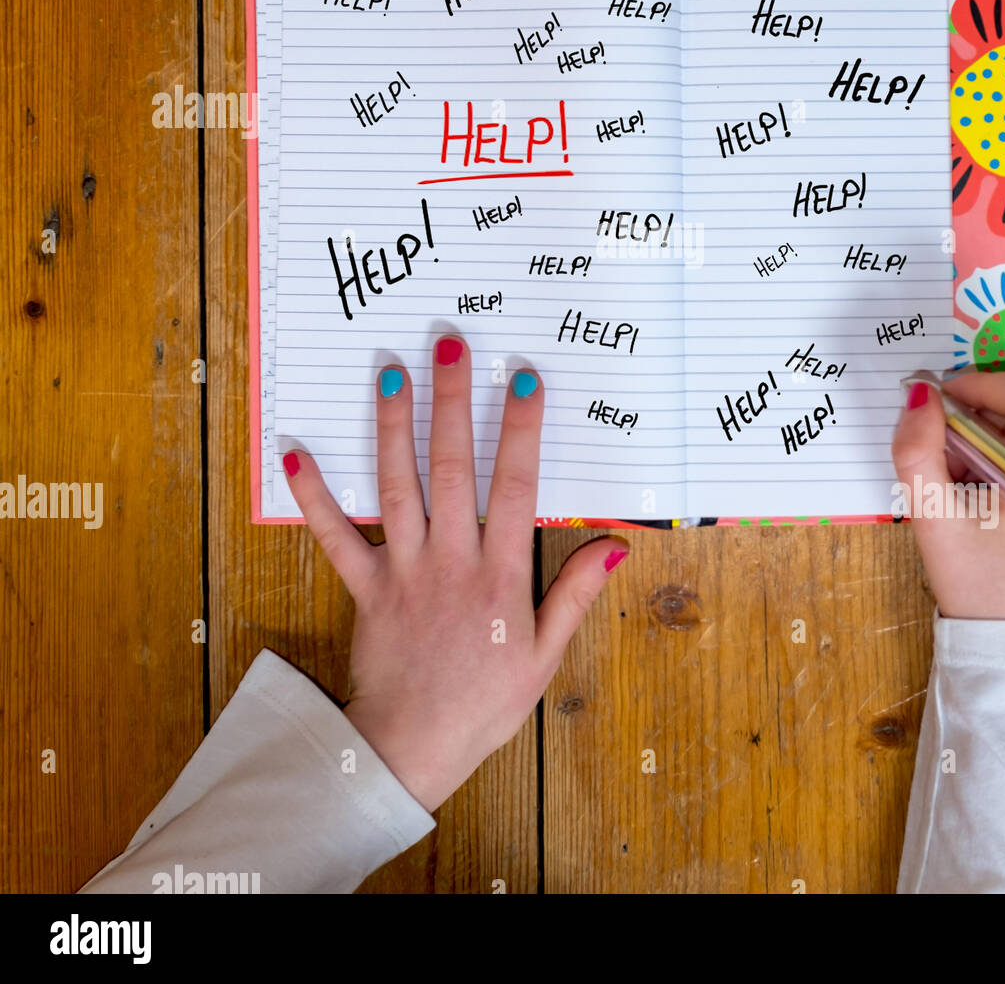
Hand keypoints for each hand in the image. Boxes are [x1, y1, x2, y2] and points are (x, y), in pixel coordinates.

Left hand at [281, 338, 628, 812]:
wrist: (411, 750)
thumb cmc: (484, 704)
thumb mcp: (545, 655)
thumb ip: (575, 593)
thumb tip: (614, 545)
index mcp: (498, 576)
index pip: (513, 488)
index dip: (520, 430)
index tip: (522, 380)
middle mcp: (448, 562)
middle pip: (449, 469)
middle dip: (451, 402)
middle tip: (449, 346)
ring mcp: (402, 572)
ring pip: (396, 488)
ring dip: (393, 426)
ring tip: (392, 372)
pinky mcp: (364, 589)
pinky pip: (335, 538)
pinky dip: (316, 497)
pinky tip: (299, 454)